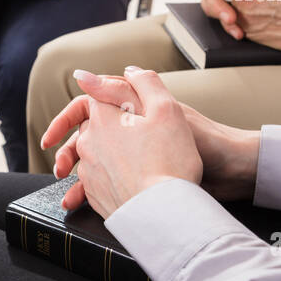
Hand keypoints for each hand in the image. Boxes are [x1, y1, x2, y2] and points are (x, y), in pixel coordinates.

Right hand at [44, 69, 260, 201]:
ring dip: (78, 177)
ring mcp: (139, 152)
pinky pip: (111, 183)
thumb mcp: (165, 110)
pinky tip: (85, 205)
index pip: (89, 108)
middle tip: (59, 170)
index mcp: (135, 108)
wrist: (231, 173)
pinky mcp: (145, 175)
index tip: (50, 139)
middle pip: (88, 137)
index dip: (65, 122)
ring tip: (68, 193)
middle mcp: (134, 128)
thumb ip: (129, 88)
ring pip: (96, 163)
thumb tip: (86, 75)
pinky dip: (95, 193)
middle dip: (68, 153)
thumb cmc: (203, 141)